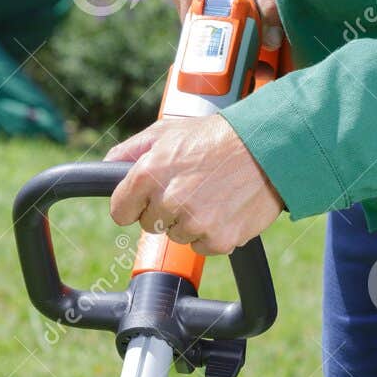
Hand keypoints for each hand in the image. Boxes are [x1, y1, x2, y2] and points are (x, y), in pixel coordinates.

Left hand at [105, 114, 283, 254]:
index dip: (134, 203)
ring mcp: (193, 221)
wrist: (267, 147)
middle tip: (190, 186)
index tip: (147, 198)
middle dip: (165, 209)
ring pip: (176, 235)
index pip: (120, 210)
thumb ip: (132, 149)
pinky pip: (202, 246)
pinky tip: (224, 207)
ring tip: (211, 193)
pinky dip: (212, 232)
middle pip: (149, 224)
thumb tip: (108, 165)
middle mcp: (168, 199)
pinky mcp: (218, 239)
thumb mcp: (169, 131)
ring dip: (190, 220)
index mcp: (149, 172)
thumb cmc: (219, 136)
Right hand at [166, 0, 281, 47]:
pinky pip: (200, 6)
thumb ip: (270, 3)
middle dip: (223, 41)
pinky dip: (219, 14)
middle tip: (253, 54)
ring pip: (199, 17)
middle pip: (197, 27)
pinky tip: (242, 17)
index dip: (218, 49)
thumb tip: (271, 42)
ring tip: (252, 36)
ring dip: (222, 27)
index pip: (195, 32)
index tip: (242, 63)